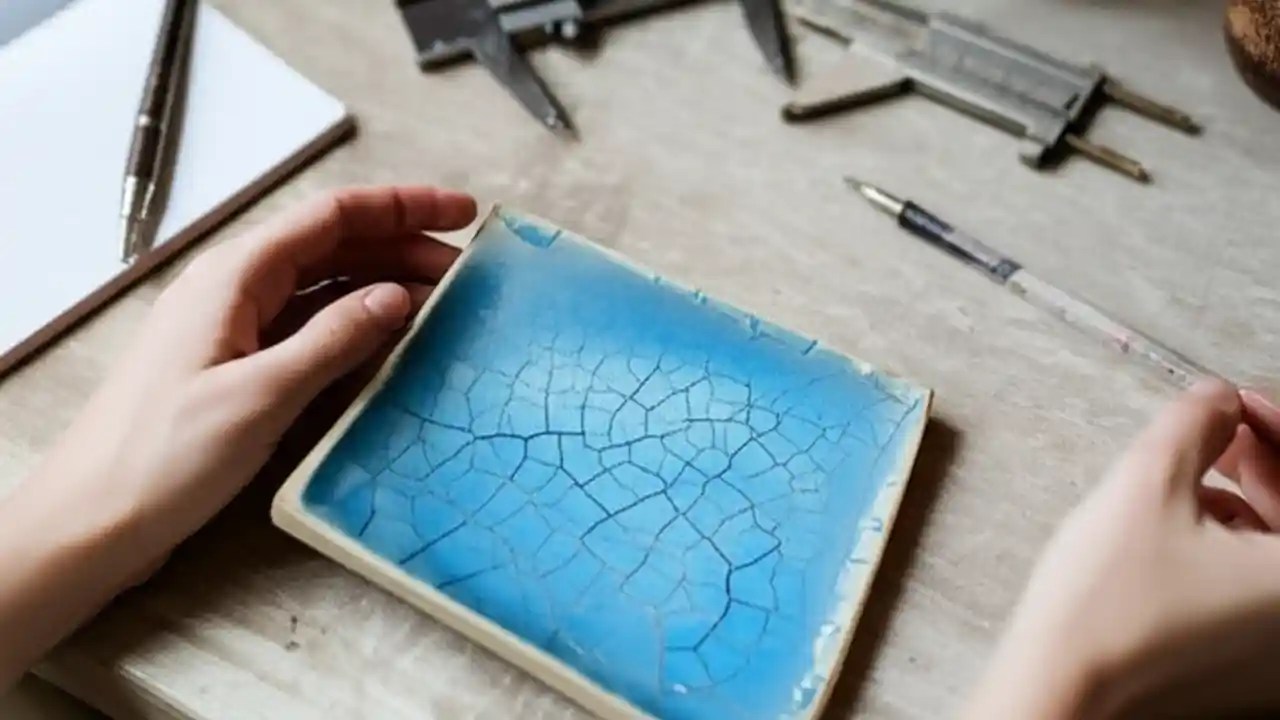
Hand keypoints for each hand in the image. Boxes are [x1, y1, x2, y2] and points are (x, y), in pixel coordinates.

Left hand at [0, 186, 476, 684]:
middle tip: (465, 272)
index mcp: (235, 276)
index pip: (332, 217)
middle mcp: (235, 289)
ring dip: (382, 285)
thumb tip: (398, 296)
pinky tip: (389, 341)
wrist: (93, 520)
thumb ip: (334, 339)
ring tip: (441, 302)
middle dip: (401, 247)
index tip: (464, 214)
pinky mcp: (237, 368)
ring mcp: (235, 329)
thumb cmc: (165, 457)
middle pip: (332, 247)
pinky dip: (354, 325)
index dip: (403, 208)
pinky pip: (307, 328)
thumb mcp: (261, 395)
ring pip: (323, 287)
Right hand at [964, 380, 1279, 718]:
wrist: (1058, 684)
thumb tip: (1216, 399)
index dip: (1276, 423)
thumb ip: (1195, 422)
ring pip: (1275, 544)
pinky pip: (1254, 580)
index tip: (1235, 398)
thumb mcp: (1148, 483)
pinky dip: (1227, 540)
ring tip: (1185, 474)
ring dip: (1242, 496)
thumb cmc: (1105, 603)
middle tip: (1214, 425)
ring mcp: (1272, 643)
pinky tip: (1177, 525)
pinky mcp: (1240, 656)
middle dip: (1261, 457)